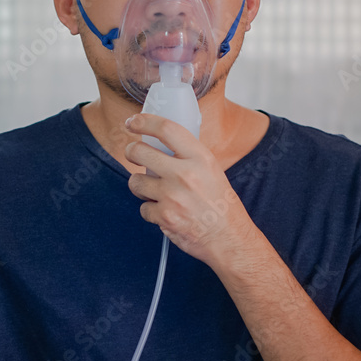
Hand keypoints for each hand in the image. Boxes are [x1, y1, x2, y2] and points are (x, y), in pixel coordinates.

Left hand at [123, 113, 256, 267]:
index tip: (133, 122)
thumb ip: (188, 156)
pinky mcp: (164, 216)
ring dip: (140, 186)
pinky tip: (165, 212)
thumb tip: (161, 142)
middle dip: (131, 152)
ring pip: (135, 181)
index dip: (144, 122)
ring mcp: (172, 196)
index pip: (166, 129)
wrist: (228, 238)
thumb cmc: (221, 204)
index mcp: (200, 158)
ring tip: (154, 190)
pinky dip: (150, 210)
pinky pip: (143, 207)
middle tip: (134, 154)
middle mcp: (185, 174)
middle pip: (139, 152)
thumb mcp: (211, 170)